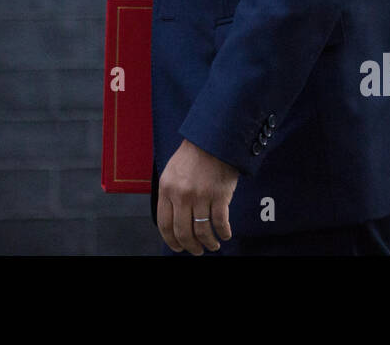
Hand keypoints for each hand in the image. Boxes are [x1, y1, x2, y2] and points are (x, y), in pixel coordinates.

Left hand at [157, 138, 239, 253]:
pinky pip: (220, 223)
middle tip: (196, 251)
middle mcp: (182, 195)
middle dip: (190, 247)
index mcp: (166, 189)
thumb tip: (172, 220)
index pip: (165, 224)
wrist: (213, 139)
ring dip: (208, 243)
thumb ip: (170, 194)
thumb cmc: (193, 155)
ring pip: (202, 231)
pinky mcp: (219, 195)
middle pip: (183, 232)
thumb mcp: (172, 172)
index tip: (178, 247)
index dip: (171, 241)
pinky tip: (225, 235)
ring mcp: (200, 196)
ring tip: (212, 245)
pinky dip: (223, 233)